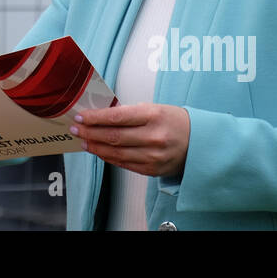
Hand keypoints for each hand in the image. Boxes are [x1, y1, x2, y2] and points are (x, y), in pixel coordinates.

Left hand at [69, 103, 190, 178]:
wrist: (200, 143)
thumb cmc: (175, 121)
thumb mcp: (155, 108)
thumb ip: (129, 112)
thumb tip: (101, 115)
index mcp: (153, 116)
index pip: (116, 117)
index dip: (95, 117)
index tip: (81, 115)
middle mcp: (153, 137)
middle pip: (113, 136)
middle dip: (90, 131)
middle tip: (76, 128)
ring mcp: (153, 156)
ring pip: (115, 152)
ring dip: (95, 146)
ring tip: (83, 139)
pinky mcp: (151, 169)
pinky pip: (123, 163)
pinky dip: (108, 157)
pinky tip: (98, 150)